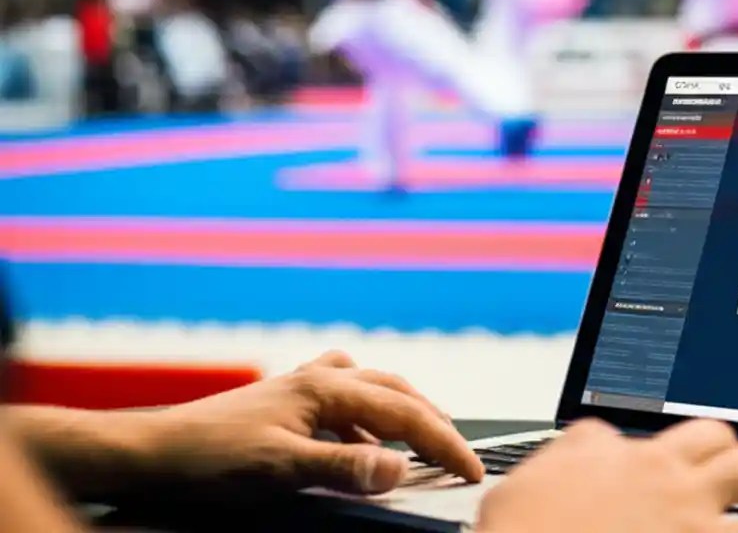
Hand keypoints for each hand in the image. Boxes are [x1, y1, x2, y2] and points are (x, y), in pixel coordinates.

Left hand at [142, 350, 482, 493]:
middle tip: (456, 455)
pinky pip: (343, 399)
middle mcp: (319, 378)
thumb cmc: (211, 458)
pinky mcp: (285, 401)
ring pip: (371, 389)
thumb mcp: (281, 469)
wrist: (153, 450)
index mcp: (327, 388)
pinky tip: (359, 442)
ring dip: (403, 413)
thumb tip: (400, 468)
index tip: (472, 470)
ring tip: (421, 441)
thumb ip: (343, 468)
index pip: (405, 414)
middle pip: (396, 391)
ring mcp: (301, 386)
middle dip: (432, 421)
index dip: (444, 444)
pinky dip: (366, 418)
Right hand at [476, 418, 737, 532]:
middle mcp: (652, 470)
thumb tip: (556, 469)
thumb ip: (542, 477)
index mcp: (598, 455)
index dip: (639, 458)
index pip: (622, 434)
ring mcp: (687, 510)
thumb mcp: (506, 502)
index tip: (653, 478)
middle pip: (709, 435)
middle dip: (729, 458)